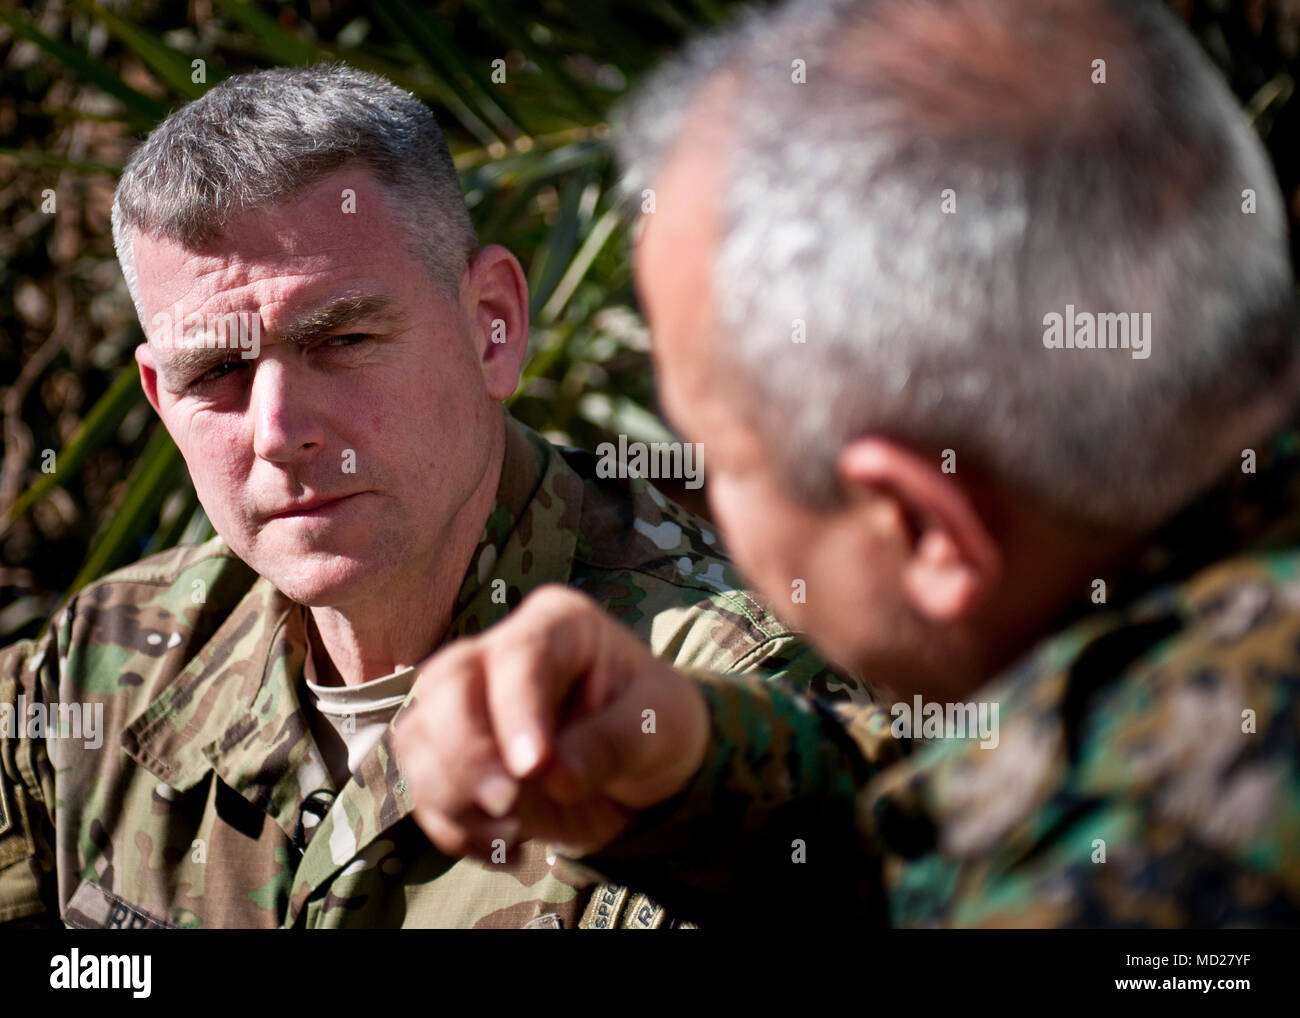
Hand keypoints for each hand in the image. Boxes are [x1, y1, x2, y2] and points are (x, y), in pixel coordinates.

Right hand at [392, 584, 710, 859]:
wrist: (640, 766)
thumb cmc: (654, 723)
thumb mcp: (659, 727)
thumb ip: (610, 745)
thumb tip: (556, 778)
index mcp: (559, 625)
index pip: (517, 656)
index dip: (516, 711)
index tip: (533, 768)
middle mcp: (498, 652)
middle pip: (446, 685)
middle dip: (465, 752)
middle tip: (508, 805)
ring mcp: (466, 701)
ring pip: (419, 735)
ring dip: (451, 795)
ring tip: (512, 833)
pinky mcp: (450, 753)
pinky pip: (422, 786)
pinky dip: (452, 826)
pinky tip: (503, 847)